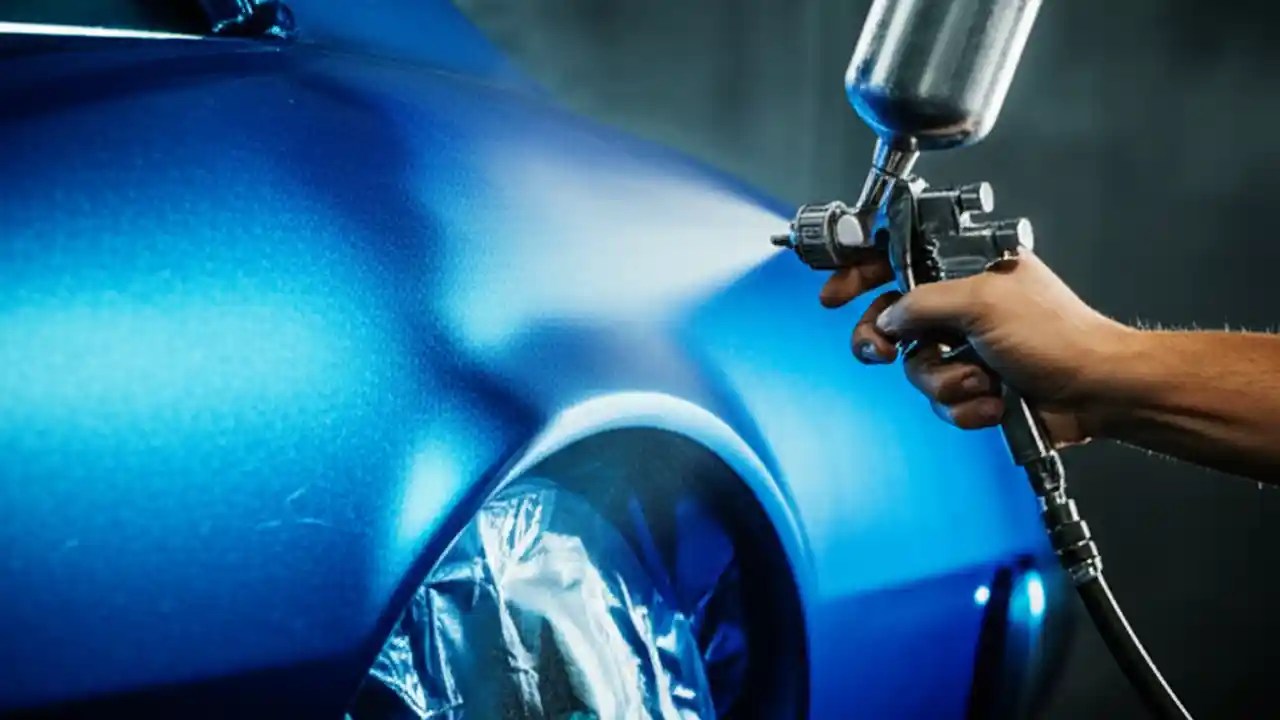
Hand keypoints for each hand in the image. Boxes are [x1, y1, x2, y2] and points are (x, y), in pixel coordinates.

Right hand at [819, 250, 1133, 446]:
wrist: (1095, 391)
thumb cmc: (1056, 334)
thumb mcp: (981, 301)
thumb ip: (922, 303)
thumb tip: (888, 316)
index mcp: (966, 267)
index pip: (899, 255)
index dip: (860, 269)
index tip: (835, 291)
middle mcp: (963, 304)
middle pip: (892, 317)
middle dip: (883, 339)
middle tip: (879, 350)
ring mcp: (967, 345)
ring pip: (915, 365)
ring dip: (944, 379)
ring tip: (978, 380)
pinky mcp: (974, 384)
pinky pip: (940, 397)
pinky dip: (965, 404)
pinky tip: (993, 400)